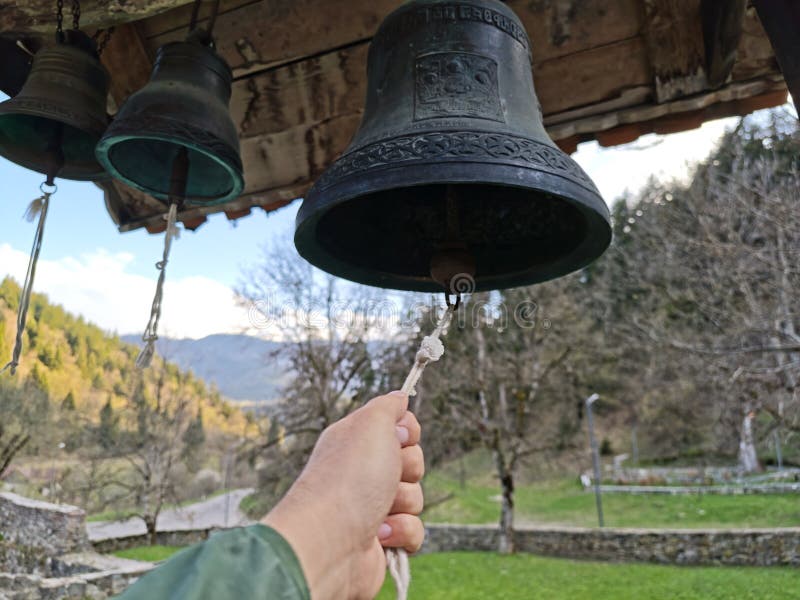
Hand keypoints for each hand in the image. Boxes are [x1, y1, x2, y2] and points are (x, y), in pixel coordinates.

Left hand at [262, 391, 424, 598]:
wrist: (329, 542)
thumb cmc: (349, 478)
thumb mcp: (371, 424)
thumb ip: (389, 406)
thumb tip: (401, 397)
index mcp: (356, 442)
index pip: (399, 428)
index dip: (407, 432)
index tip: (401, 437)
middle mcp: (362, 473)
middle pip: (412, 462)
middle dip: (409, 469)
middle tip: (388, 475)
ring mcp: (371, 508)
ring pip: (416, 497)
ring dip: (404, 503)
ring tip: (378, 510)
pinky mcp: (381, 541)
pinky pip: (413, 531)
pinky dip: (402, 532)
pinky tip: (379, 535)